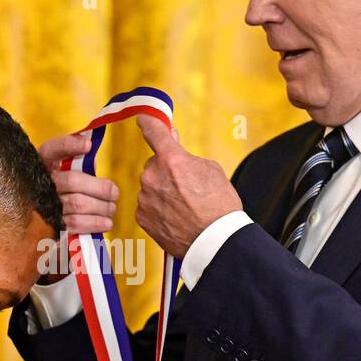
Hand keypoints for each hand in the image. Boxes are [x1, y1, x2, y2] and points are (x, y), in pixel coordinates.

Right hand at [36, 132, 120, 282]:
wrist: (41, 218)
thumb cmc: (61, 189)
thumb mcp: (65, 170)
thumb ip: (78, 162)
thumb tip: (91, 154)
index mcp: (43, 164)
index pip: (52, 149)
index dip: (69, 145)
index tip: (88, 145)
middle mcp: (40, 183)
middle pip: (72, 181)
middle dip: (100, 188)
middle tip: (114, 193)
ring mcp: (44, 206)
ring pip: (77, 203)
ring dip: (101, 207)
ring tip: (111, 208)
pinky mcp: (51, 226)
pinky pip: (75, 224)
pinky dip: (95, 223)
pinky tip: (106, 222)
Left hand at [136, 116, 241, 258]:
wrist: (214, 241)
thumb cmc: (219, 205)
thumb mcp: (210, 170)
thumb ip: (186, 154)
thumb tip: (171, 139)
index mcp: (171, 160)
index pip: (153, 131)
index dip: (148, 122)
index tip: (142, 118)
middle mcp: (153, 176)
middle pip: (154, 165)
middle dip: (165, 170)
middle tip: (186, 186)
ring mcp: (145, 198)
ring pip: (150, 186)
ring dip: (161, 191)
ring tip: (183, 206)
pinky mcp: (141, 217)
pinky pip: (147, 205)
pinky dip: (157, 208)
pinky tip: (174, 217)